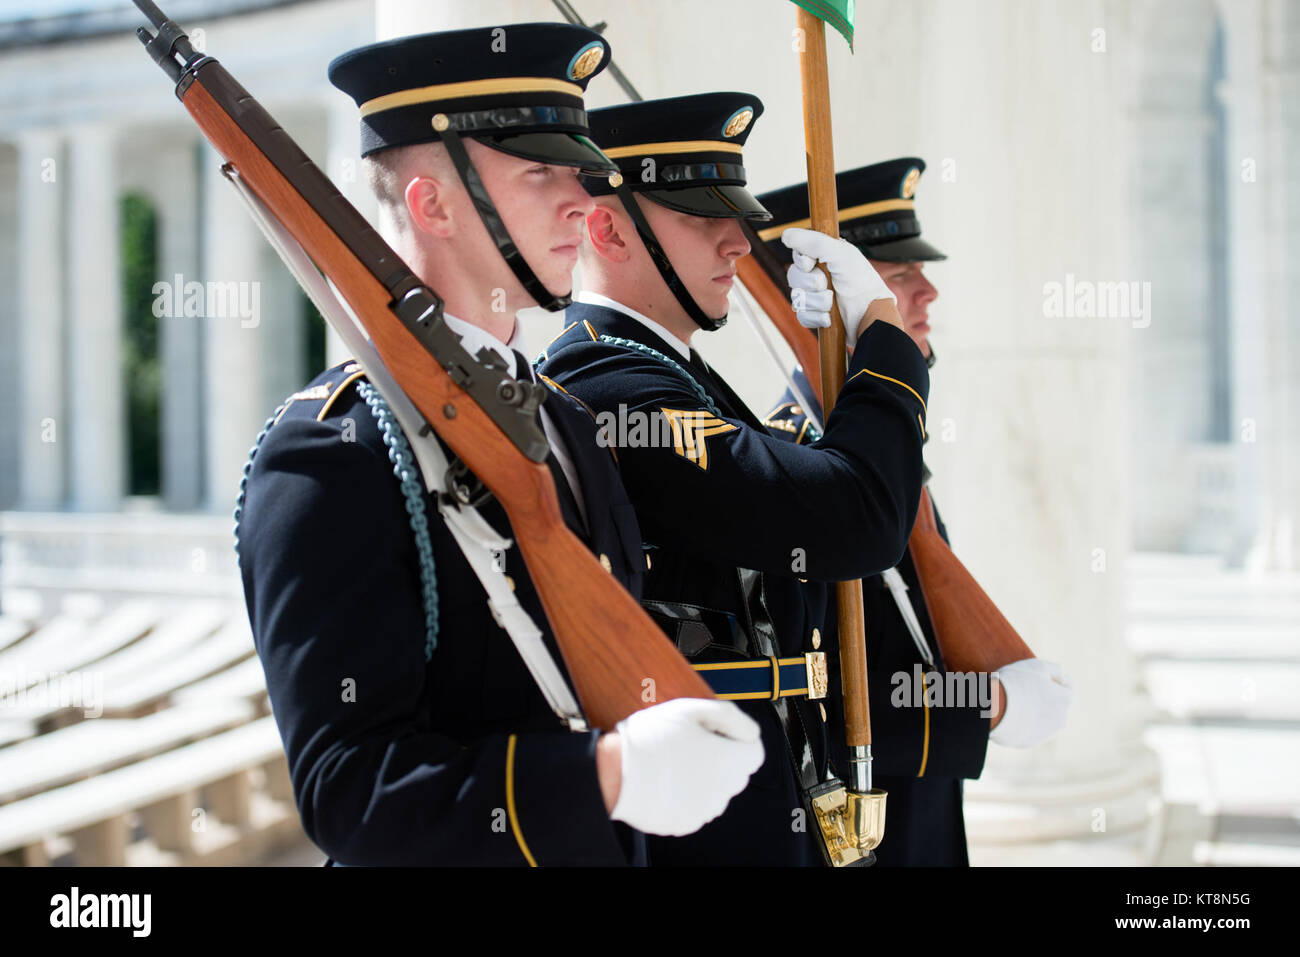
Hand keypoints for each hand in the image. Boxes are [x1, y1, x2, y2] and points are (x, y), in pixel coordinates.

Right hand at [603, 698, 763, 835]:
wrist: (614, 772)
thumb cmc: (650, 738)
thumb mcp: (691, 709)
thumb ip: (731, 716)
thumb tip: (751, 731)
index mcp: (730, 761)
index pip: (754, 752)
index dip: (735, 738)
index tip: (714, 733)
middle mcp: (723, 791)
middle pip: (736, 772)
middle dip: (720, 756)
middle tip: (689, 743)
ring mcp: (704, 811)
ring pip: (715, 789)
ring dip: (703, 776)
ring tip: (673, 760)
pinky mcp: (686, 823)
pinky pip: (696, 805)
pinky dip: (686, 793)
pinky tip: (666, 779)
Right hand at [782, 227, 897, 346]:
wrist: (869, 313)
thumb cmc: (859, 280)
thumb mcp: (838, 253)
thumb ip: (812, 241)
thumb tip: (786, 234)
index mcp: (824, 257)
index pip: (798, 255)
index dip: (801, 260)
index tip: (811, 263)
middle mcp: (818, 275)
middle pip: (794, 276)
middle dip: (810, 282)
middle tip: (826, 284)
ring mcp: (816, 296)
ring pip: (797, 298)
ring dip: (816, 301)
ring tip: (832, 301)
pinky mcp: (816, 316)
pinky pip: (802, 316)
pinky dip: (816, 317)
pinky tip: (829, 316)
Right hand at [988, 658, 1072, 747]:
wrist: (994, 708)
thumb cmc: (1015, 683)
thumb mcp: (1036, 666)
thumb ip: (1054, 669)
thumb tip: (1062, 676)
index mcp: (1065, 699)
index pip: (1067, 687)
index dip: (1055, 679)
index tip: (1043, 676)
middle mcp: (1060, 719)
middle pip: (1057, 705)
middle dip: (1047, 697)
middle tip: (1027, 688)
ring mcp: (1045, 733)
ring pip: (1044, 720)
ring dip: (1037, 712)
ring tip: (1017, 702)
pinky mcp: (1029, 742)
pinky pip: (1029, 730)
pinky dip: (1025, 723)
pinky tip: (1011, 714)